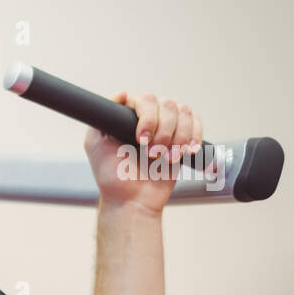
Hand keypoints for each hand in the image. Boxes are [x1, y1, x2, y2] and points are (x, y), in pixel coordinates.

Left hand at [84, 91, 204, 213]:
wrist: (132, 200)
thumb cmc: (112, 175)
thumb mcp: (96, 144)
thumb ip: (102, 116)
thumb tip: (122, 93)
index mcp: (127, 115)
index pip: (145, 100)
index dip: (147, 118)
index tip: (140, 139)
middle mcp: (148, 117)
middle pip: (167, 104)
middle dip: (162, 132)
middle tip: (152, 154)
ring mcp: (167, 126)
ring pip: (184, 113)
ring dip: (177, 138)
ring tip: (165, 158)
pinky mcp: (183, 137)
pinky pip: (197, 124)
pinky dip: (194, 137)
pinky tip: (184, 152)